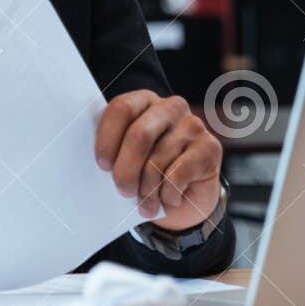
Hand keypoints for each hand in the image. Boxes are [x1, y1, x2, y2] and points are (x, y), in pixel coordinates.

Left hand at [94, 90, 222, 231]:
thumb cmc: (146, 176)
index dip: (107, 139)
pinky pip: (177, 175)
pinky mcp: (210, 148)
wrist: (182, 202)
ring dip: (146, 191)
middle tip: (123, 191)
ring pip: (157, 161)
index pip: (121, 108)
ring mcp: (193, 126)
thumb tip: (93, 160)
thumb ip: (112, 152)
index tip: (102, 165)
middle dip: (126, 170)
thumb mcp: (124, 160)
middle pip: (139, 135)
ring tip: (145, 204)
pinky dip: (167, 195)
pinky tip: (169, 199)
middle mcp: (171, 107)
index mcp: (144, 101)